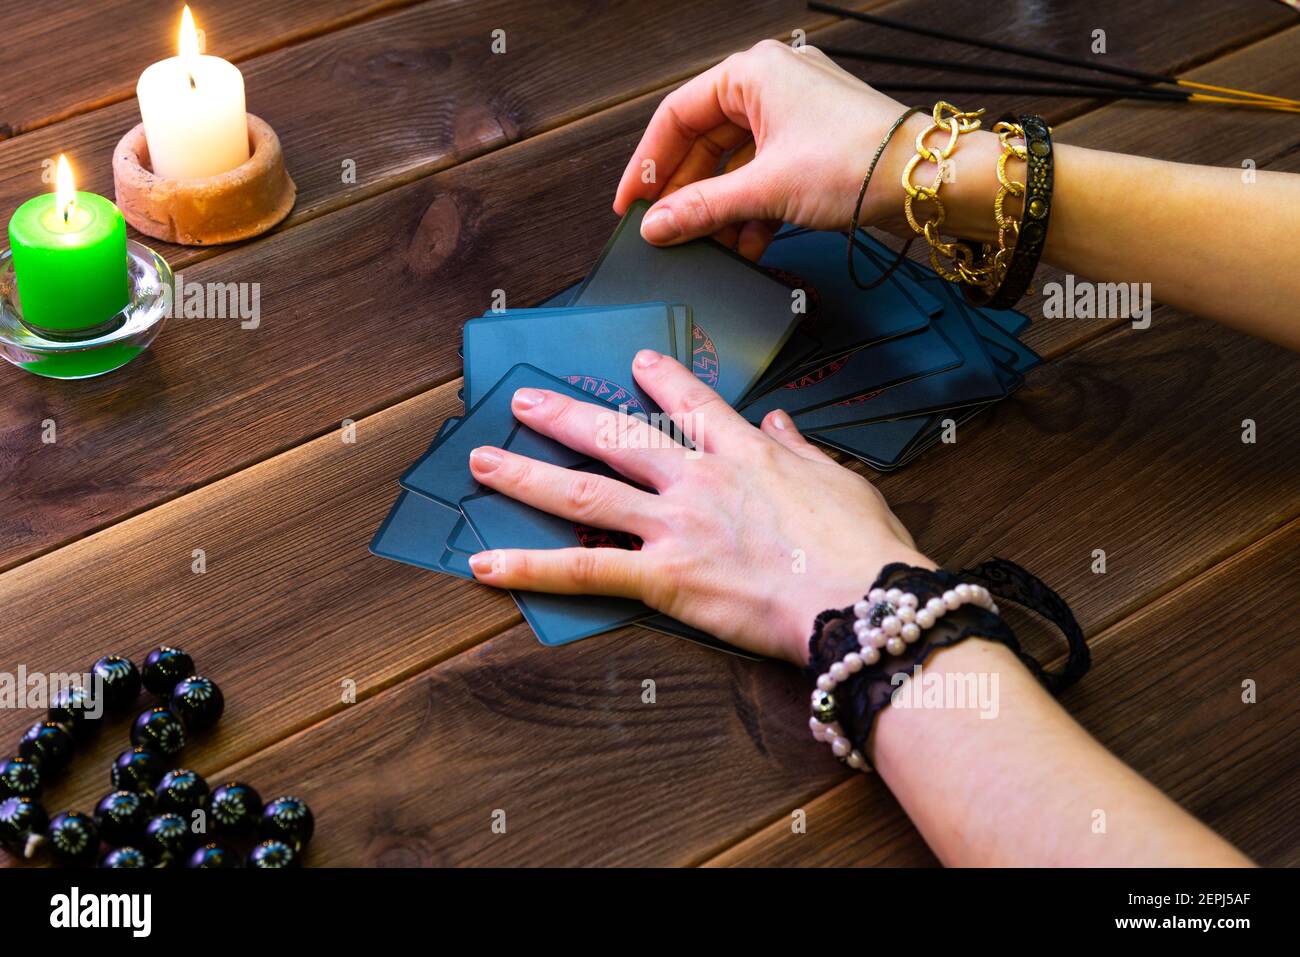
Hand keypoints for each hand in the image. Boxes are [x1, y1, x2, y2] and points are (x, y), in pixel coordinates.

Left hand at [466, 350, 931, 664]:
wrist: (862, 598)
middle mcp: (698, 480)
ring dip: (526, 474)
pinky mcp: (663, 577)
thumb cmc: (862, 546)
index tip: (637, 361)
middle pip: (617, 437)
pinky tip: (486, 564)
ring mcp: (675, 525)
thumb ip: (800, 448)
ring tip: (481, 460)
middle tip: (523, 400)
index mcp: (744, 453)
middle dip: (565, 416)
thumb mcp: (839, 480)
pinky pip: (585, 571)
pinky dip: (531, 568)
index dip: (662, 379)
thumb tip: (779, 420)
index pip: (693, 405)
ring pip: (584, 492)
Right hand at [614, 39, 1003, 258]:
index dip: (648, 165)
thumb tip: (657, 225)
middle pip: (704, 144)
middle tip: (666, 233)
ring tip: (709, 245)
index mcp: (753, 74)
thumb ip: (702, 208)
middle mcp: (771, 86)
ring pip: (734, 166)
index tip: (631, 204)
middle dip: (688, 195)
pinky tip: (744, 243)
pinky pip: (763, 178)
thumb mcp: (766, 189)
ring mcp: (792, 117)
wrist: (926, 181)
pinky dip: (750, 211)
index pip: (676, 116)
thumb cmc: (859, 160)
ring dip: (720, 210)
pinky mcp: (810, 148)